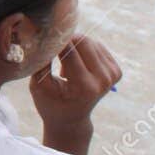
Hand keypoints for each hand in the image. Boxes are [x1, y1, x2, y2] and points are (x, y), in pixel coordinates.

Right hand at [31, 34, 120, 154]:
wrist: (71, 118)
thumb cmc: (50, 102)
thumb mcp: (39, 85)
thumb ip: (41, 63)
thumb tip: (44, 40)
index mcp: (84, 86)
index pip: (70, 52)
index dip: (56, 41)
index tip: (44, 35)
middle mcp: (102, 80)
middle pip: (84, 42)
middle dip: (66, 39)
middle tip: (53, 43)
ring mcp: (112, 75)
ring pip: (91, 42)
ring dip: (74, 44)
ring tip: (64, 59)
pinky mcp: (116, 71)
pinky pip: (98, 47)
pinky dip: (84, 49)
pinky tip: (76, 61)